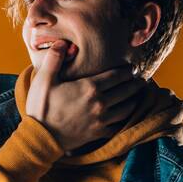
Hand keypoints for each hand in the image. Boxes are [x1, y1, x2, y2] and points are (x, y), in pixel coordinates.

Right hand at [26, 45, 146, 152]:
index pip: (116, 76)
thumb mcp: (44, 79)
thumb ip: (55, 58)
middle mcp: (100, 103)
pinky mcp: (98, 134)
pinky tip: (126, 115)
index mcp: (90, 87)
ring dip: (133, 100)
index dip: (127, 71)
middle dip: (135, 84)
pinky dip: (125, 119)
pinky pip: (118, 125)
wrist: (41, 138)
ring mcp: (100, 120)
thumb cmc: (41, 108)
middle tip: (142, 79)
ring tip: (138, 95)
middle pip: (125, 91)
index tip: (132, 67)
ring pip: (126, 109)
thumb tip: (62, 43)